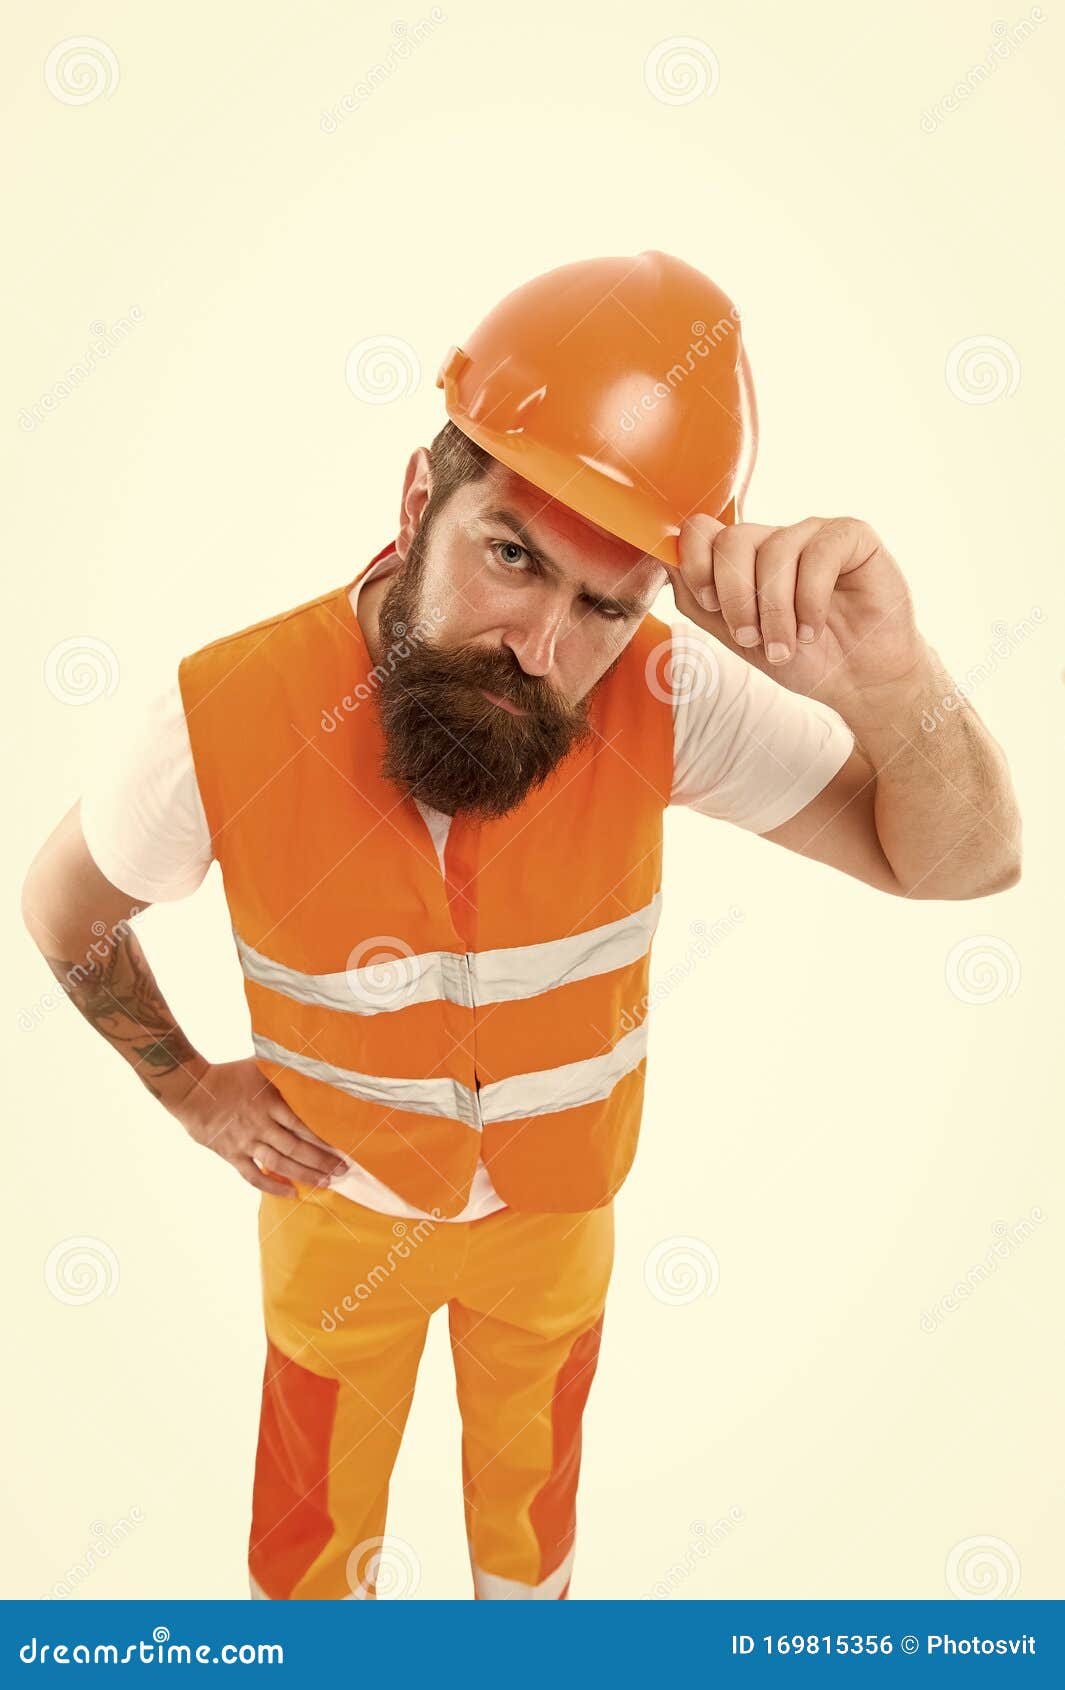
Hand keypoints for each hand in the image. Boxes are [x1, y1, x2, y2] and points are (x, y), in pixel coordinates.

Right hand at [167, 1056, 348, 1197]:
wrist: (191, 1090)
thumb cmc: (227, 1075)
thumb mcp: (259, 1066)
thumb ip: (282, 1068)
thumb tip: (308, 1059)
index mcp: (270, 1101)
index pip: (304, 1124)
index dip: (325, 1139)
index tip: (345, 1148)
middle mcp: (261, 1124)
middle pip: (297, 1147)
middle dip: (321, 1161)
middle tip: (342, 1172)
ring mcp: (246, 1141)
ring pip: (280, 1163)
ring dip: (304, 1174)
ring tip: (325, 1183)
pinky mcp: (232, 1154)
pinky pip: (254, 1176)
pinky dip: (273, 1186)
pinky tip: (291, 1193)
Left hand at [672, 513, 925, 705]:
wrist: (859, 681)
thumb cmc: (802, 657)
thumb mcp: (737, 636)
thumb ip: (698, 601)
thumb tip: (663, 561)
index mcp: (744, 558)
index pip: (701, 531)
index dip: (696, 564)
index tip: (711, 604)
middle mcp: (776, 538)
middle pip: (733, 539)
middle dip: (735, 596)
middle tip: (751, 638)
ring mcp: (814, 533)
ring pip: (775, 550)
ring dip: (776, 610)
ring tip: (789, 644)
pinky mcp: (852, 536)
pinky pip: (818, 553)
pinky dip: (810, 599)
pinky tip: (814, 628)